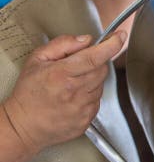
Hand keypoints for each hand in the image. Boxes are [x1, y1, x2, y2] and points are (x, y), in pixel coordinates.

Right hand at [2, 32, 125, 153]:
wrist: (25, 125)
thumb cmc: (29, 93)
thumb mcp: (37, 60)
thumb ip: (62, 45)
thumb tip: (85, 40)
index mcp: (61, 74)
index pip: (94, 57)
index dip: (111, 46)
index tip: (120, 37)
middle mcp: (75, 92)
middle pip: (102, 70)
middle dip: (95, 63)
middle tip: (77, 66)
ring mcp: (83, 108)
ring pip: (101, 85)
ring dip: (91, 80)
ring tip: (70, 85)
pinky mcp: (88, 119)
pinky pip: (98, 100)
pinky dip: (89, 95)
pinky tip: (73, 97)